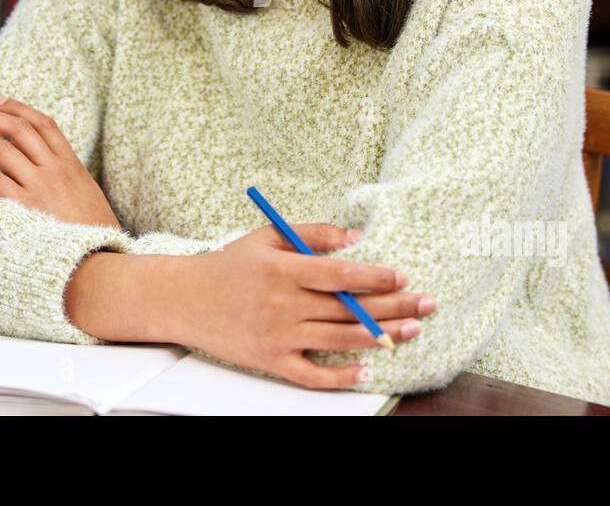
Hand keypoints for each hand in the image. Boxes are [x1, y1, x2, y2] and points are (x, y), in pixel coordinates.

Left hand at [0, 96, 121, 229]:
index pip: (44, 124)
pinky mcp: (25, 207)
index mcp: (72, 165)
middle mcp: (55, 170)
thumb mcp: (88, 195)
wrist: (98, 259)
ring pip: (1, 150)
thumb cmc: (94, 232)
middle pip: (19, 130)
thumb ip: (68, 178)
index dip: (18, 108)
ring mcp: (40, 187)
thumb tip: (47, 168)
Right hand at [174, 223, 438, 388]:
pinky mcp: (269, 361)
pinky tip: (367, 370)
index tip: (403, 276)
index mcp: (282, 270)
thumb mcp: (266, 237)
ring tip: (411, 330)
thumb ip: (312, 234)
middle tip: (427, 303)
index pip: (340, 274)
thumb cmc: (228, 265)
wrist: (182, 299)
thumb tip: (357, 238)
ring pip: (339, 340)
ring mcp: (277, 336)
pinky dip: (341, 376)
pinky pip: (312, 375)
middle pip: (349, 309)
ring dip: (381, 336)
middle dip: (394, 306)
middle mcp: (282, 305)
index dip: (376, 276)